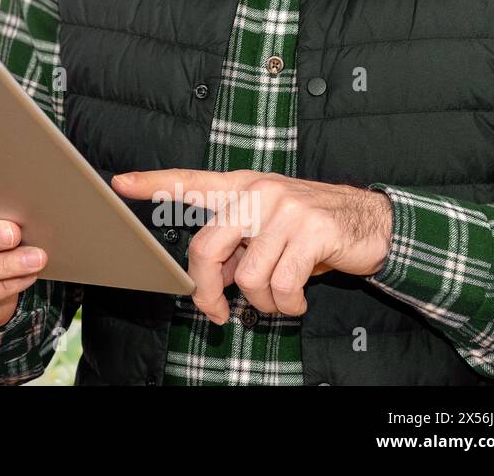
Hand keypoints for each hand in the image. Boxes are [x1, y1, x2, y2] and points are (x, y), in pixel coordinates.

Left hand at [112, 169, 393, 323]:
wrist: (373, 222)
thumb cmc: (311, 230)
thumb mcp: (269, 230)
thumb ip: (236, 246)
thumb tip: (208, 281)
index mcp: (242, 187)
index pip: (190, 182)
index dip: (153, 183)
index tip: (120, 182)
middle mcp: (258, 192)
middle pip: (206, 247)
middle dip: (206, 291)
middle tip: (215, 313)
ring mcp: (285, 208)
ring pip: (247, 276)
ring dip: (262, 303)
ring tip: (278, 300)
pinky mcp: (312, 230)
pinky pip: (282, 286)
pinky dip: (287, 306)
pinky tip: (296, 301)